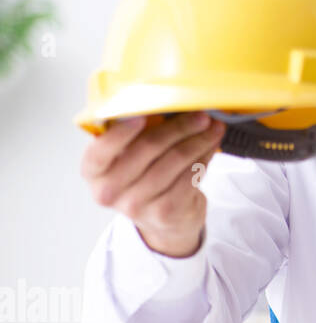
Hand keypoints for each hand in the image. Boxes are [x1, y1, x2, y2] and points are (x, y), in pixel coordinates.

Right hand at [80, 112, 225, 256]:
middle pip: (148, 147)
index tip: (142, 116)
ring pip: (175, 160)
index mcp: (93, 171)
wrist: (163, 219)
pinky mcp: (165, 212)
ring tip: (213, 128)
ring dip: (199, 140)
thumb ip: (136, 133)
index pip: (99, 152)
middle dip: (179, 126)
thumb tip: (168, 103)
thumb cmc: (145, 177)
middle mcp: (109, 191)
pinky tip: (210, 146)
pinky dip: (204, 156)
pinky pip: (190, 175)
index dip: (121, 133)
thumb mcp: (128, 157)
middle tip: (200, 115)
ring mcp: (137, 204)